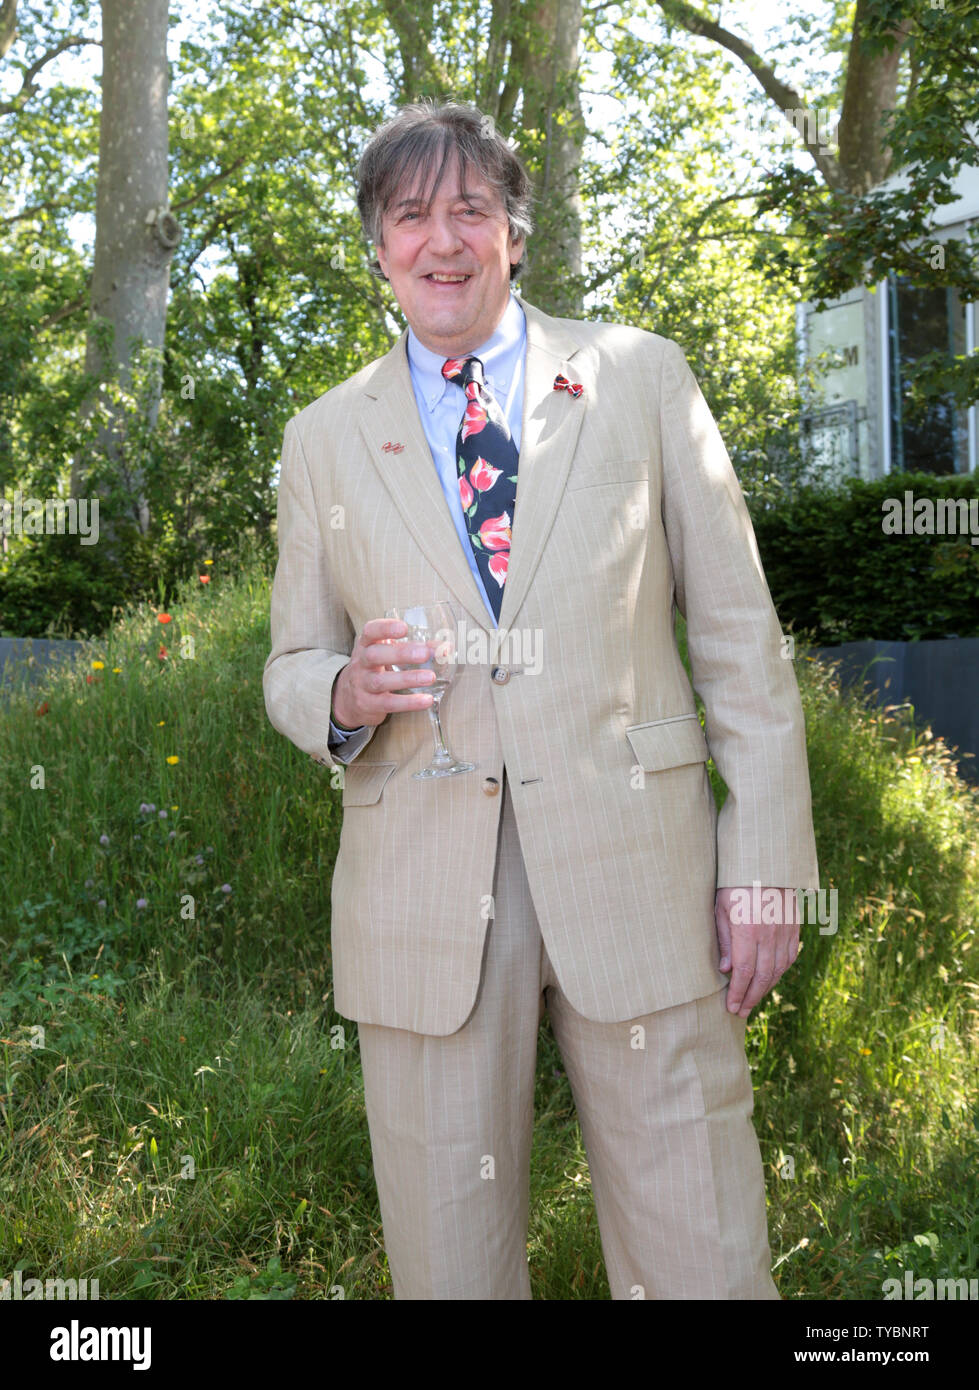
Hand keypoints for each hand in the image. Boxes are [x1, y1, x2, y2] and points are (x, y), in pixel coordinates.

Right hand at [332, 618, 435, 728]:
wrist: (349, 699)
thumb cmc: (374, 669)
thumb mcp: (386, 654)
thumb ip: (414, 648)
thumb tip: (445, 648)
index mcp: (366, 645)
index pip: (370, 632)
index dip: (385, 628)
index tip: (404, 628)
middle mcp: (361, 663)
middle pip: (375, 655)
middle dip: (400, 653)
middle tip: (424, 654)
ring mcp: (363, 685)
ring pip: (381, 681)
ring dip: (407, 678)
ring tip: (430, 677)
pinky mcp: (369, 704)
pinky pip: (389, 703)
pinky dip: (408, 702)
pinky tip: (426, 700)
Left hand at [714, 886, 799, 1018]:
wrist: (765, 861)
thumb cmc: (734, 882)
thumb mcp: (721, 908)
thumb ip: (724, 940)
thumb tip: (726, 969)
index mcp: (748, 930)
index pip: (744, 972)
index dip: (737, 993)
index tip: (731, 1007)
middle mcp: (770, 934)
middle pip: (763, 976)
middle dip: (750, 997)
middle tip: (740, 1011)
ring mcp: (785, 931)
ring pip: (778, 969)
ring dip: (765, 988)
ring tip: (753, 1000)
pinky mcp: (794, 927)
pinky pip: (790, 956)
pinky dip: (780, 972)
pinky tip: (771, 979)